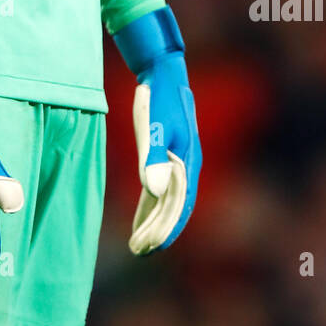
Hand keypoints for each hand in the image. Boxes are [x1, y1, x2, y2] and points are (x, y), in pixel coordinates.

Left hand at [113, 8, 201, 252]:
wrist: (164, 74)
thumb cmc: (158, 99)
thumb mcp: (153, 125)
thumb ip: (152, 156)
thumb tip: (153, 190)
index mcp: (187, 162)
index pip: (179, 204)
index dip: (167, 228)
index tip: (153, 248)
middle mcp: (187, 166)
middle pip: (175, 207)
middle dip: (159, 231)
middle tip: (140, 251)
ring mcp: (178, 163)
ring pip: (168, 201)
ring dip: (155, 223)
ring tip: (139, 245)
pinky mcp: (167, 157)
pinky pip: (161, 189)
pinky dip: (151, 207)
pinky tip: (140, 222)